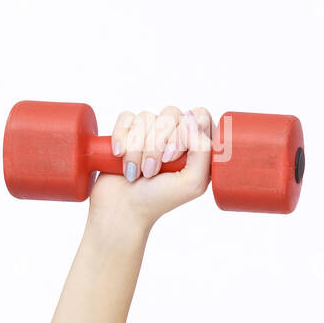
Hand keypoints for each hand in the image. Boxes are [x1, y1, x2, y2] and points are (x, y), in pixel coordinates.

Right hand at [88, 106, 214, 226]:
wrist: (122, 208)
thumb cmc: (160, 199)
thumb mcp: (193, 182)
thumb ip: (203, 150)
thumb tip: (192, 118)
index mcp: (198, 147)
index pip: (199, 116)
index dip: (184, 132)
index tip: (173, 157)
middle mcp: (176, 136)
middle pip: (171, 114)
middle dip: (157, 145)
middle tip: (153, 170)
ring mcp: (152, 133)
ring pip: (147, 117)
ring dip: (138, 148)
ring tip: (138, 171)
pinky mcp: (128, 131)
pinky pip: (127, 117)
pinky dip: (122, 137)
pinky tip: (120, 156)